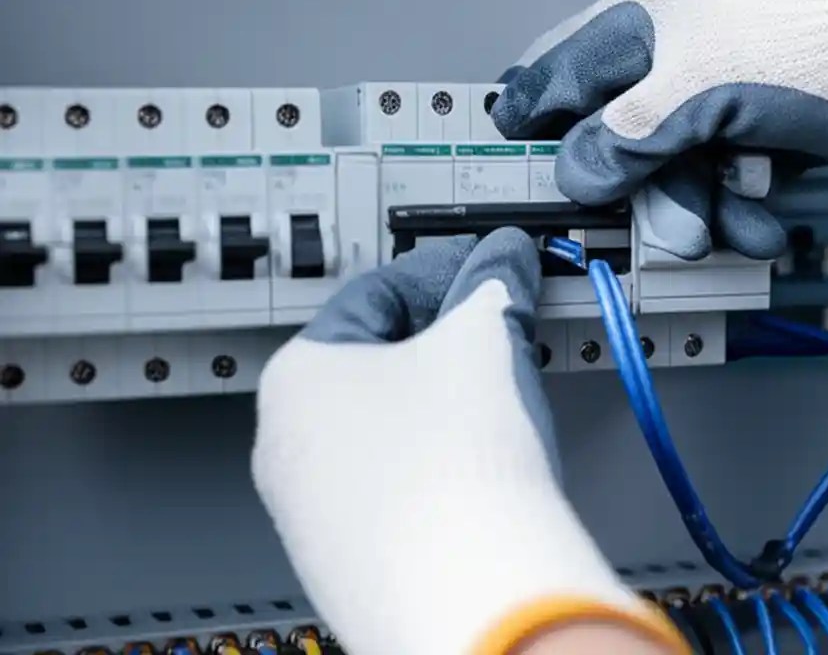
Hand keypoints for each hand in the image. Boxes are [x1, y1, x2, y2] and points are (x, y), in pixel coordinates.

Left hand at [251, 229, 684, 653]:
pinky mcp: (349, 563)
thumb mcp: (483, 342)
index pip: (377, 292)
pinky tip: (484, 477)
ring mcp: (311, 513)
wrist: (468, 600)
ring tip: (503, 411)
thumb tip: (505, 262)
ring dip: (444, 409)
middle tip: (503, 334)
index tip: (489, 270)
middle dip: (446, 343)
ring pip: (385, 433)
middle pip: (376, 365)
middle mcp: (285, 446)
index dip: (446, 271)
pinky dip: (439, 471)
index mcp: (296, 376)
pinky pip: (395, 493)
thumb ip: (494, 286)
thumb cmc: (453, 472)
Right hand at [493, 0, 827, 259]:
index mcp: (630, 29)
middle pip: (607, 147)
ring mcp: (699, 101)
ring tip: (734, 225)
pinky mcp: (736, 135)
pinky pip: (710, 185)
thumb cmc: (809, 42)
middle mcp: (658, 63)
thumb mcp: (697, 95)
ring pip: (663, 177)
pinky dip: (733, 208)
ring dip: (697, 211)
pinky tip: (759, 217)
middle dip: (640, 194)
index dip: (531, 137)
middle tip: (669, 222)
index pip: (547, 81)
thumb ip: (623, 137)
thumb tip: (571, 175)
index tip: (524, 190)